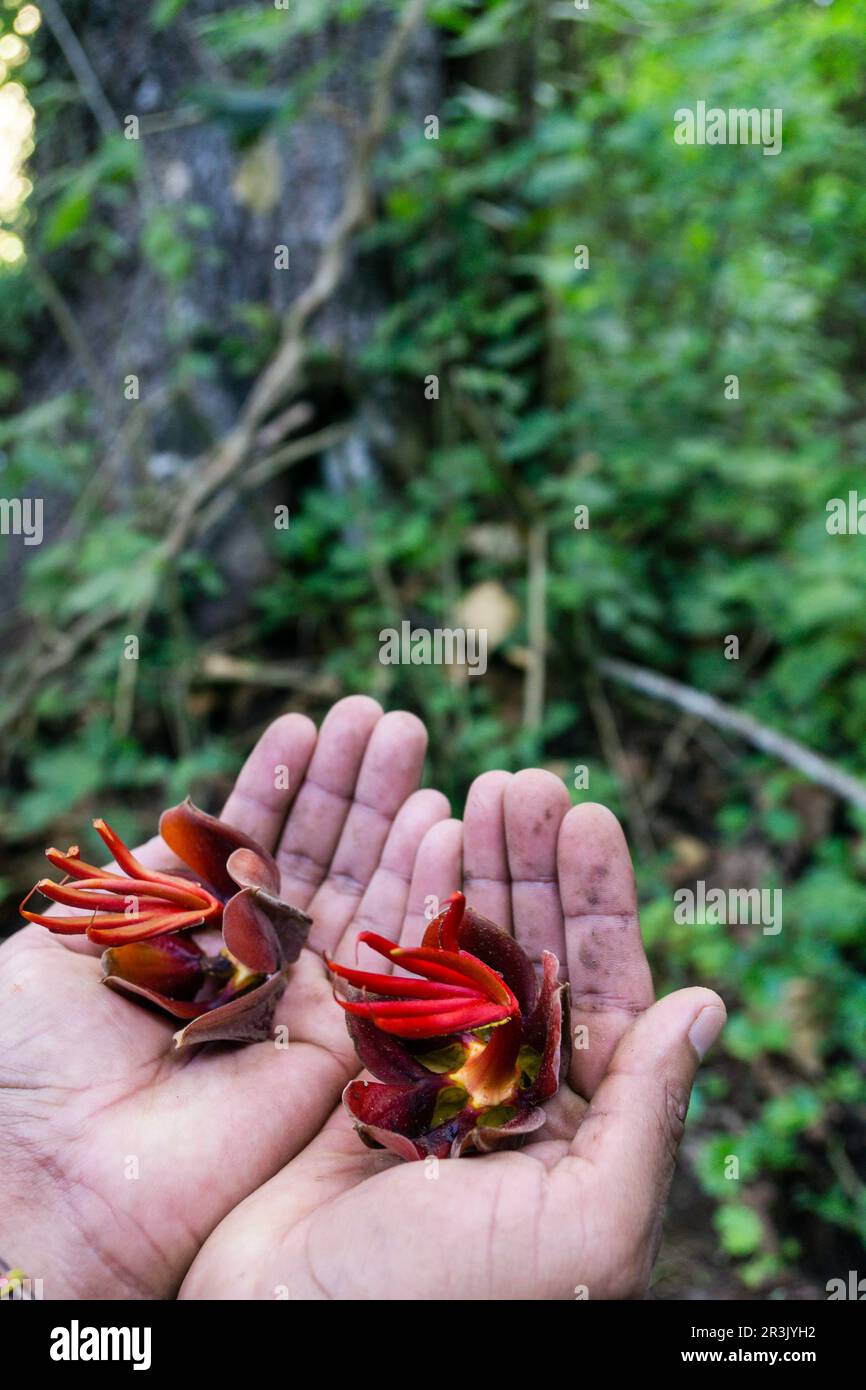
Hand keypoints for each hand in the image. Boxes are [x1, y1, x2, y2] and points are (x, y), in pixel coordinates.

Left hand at [0, 696, 449, 1298]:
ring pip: (360, 894)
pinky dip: (417, 884)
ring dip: (389, 815)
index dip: (280, 782)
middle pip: (315, 858)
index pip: (249, 842)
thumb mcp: (88, 926)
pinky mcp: (341, 1051)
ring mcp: (300, 1004)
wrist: (45, 1170)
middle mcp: (251, 963)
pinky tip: (433, 816)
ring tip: (408, 735)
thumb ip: (160, 872)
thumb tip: (207, 816)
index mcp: (190, 932)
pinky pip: (390, 957)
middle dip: (348, 784)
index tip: (306, 722)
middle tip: (380, 715)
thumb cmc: (28, 1050)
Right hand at [180, 770, 724, 1300]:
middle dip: (531, 864)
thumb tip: (705, 1006)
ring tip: (479, 788)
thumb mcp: (586, 1218)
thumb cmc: (454, 1305)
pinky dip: (401, 904)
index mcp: (570, 1132)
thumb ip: (646, 1112)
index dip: (597, 900)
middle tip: (525, 780)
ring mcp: (424, 1081)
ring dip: (472, 868)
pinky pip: (385, 970)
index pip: (600, 991)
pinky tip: (419, 839)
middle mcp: (502, 1098)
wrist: (292, 1346)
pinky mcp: (352, 1074)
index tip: (591, 816)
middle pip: (527, 953)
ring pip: (458, 951)